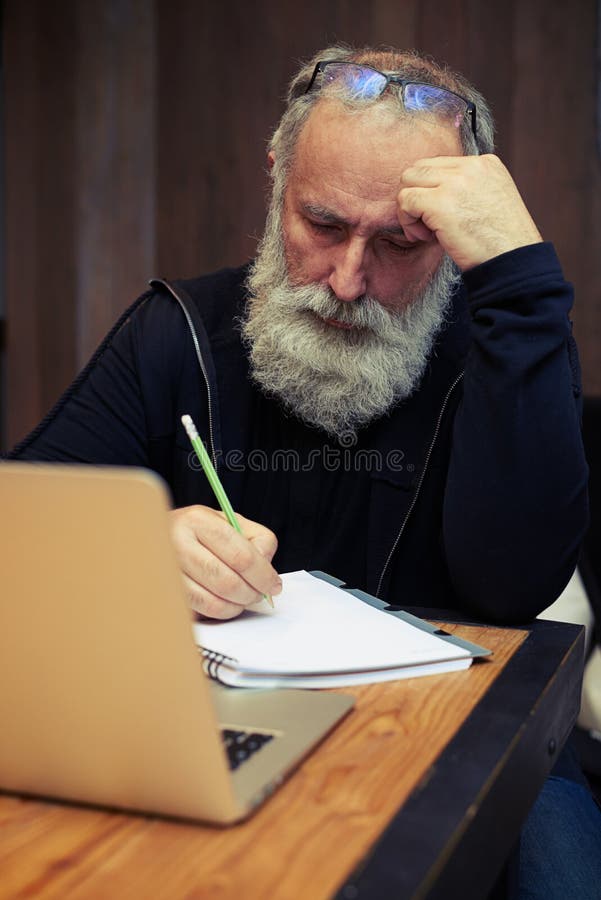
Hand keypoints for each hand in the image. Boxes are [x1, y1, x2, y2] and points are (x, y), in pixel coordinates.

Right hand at [169, 505, 281, 618]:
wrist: (153, 536)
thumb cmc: (199, 531)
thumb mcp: (229, 521)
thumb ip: (257, 538)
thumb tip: (267, 566)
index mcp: (198, 520)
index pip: (240, 555)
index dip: (263, 575)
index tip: (274, 585)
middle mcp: (177, 543)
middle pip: (227, 581)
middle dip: (251, 593)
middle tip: (260, 594)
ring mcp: (166, 570)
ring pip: (212, 601)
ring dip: (236, 606)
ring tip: (243, 598)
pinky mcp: (163, 592)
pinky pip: (199, 611)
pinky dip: (219, 611)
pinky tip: (226, 602)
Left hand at [397, 154, 542, 270]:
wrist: (513, 263)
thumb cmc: (501, 244)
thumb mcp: (490, 202)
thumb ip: (466, 189)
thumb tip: (430, 192)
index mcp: (486, 163)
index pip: (439, 164)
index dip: (431, 191)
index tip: (441, 218)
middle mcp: (472, 166)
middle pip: (419, 167)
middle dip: (415, 197)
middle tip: (428, 227)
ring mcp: (456, 182)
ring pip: (408, 180)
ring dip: (409, 209)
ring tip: (427, 233)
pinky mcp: (441, 202)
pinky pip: (405, 200)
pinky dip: (407, 221)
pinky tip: (426, 238)